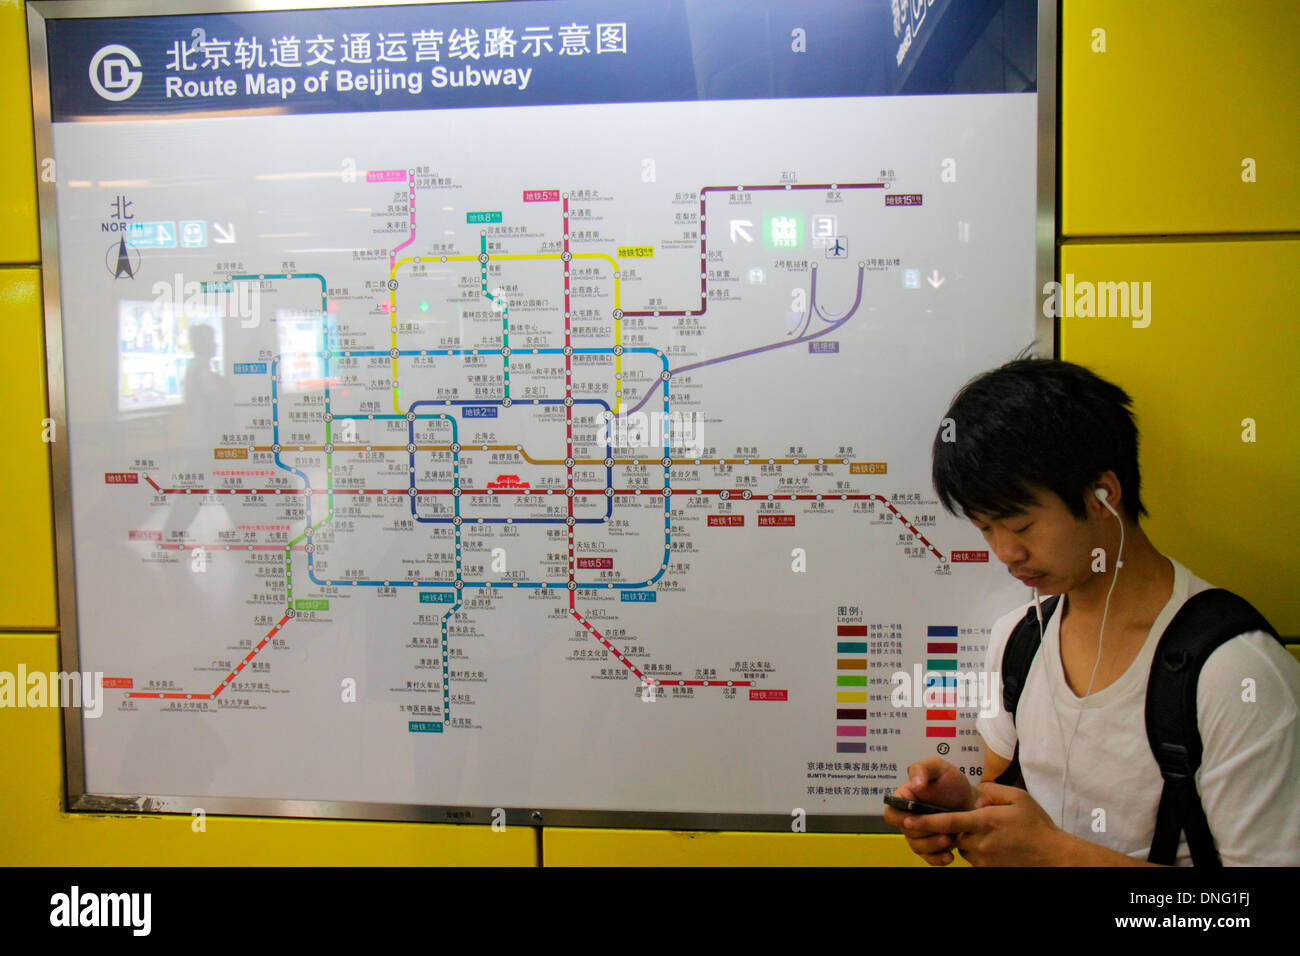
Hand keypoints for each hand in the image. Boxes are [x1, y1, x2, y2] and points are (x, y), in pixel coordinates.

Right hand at [883, 757, 975, 865]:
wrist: (972, 799)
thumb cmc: (952, 782)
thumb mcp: (938, 766)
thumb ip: (922, 769)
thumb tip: (915, 784)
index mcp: (905, 799)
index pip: (891, 813)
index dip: (899, 819)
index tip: (913, 818)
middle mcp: (910, 818)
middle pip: (906, 833)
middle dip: (923, 833)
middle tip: (941, 830)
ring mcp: (921, 833)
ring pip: (917, 847)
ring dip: (932, 846)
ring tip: (949, 839)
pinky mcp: (933, 844)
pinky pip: (930, 857)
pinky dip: (938, 858)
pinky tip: (949, 855)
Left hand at [904, 781, 1064, 865]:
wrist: (1053, 855)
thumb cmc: (1036, 825)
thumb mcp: (1017, 797)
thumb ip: (991, 790)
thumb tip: (977, 794)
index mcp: (986, 821)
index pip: (948, 821)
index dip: (926, 821)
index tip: (907, 820)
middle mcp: (981, 842)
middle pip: (954, 833)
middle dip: (957, 826)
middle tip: (977, 820)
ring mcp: (985, 858)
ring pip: (963, 847)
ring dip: (969, 839)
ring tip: (992, 833)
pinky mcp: (989, 869)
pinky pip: (973, 859)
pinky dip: (977, 851)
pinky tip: (995, 845)